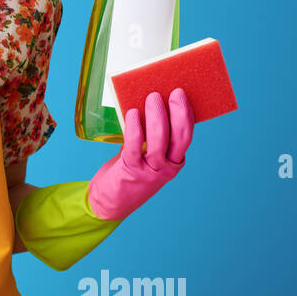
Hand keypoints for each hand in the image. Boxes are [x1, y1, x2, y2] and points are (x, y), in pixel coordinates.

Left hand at [87, 88, 194, 221]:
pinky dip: (135, 129)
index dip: (186, 115)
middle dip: (178, 113)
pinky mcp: (131, 171)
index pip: (186, 136)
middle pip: (179, 138)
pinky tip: (132, 114)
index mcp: (174, 161)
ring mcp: (151, 171)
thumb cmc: (128, 173)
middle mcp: (167, 168)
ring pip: (159, 141)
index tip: (182, 95)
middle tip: (175, 92)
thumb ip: (148, 135)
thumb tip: (147, 103)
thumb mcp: (145, 155)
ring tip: (152, 97)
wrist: (109, 203)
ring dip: (156, 117)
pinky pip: (135, 146)